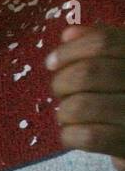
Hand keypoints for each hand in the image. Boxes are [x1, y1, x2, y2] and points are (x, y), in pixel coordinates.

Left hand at [47, 24, 124, 170]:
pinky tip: (75, 133)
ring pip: (79, 106)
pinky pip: (87, 137)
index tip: (52, 62)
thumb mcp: (120, 65)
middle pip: (87, 73)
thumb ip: (102, 45)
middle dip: (61, 83)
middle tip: (63, 93)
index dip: (69, 51)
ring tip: (71, 114)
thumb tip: (70, 34)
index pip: (104, 42)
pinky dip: (69, 135)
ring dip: (64, 111)